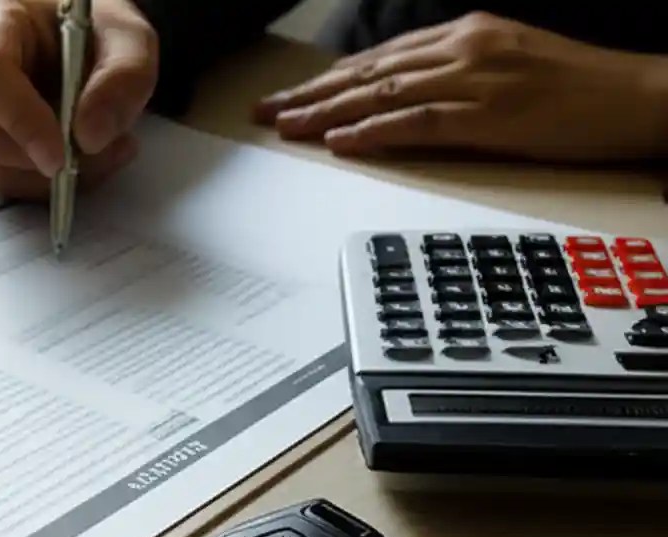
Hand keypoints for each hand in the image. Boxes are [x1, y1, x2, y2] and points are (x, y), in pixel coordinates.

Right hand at [0, 0, 157, 197]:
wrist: (73, 33)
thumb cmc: (90, 27)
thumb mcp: (127, 38)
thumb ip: (123, 78)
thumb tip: (90, 138)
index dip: (20, 121)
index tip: (61, 155)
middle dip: (45, 160)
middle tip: (108, 151)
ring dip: (50, 177)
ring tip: (104, 154)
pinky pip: (0, 175)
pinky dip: (43, 182)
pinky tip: (80, 161)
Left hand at [255, 12, 667, 160]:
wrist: (638, 95)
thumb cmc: (576, 87)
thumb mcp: (507, 64)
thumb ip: (454, 73)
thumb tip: (404, 93)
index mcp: (465, 34)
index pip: (380, 57)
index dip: (329, 78)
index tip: (291, 95)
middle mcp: (462, 48)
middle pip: (368, 72)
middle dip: (311, 94)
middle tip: (266, 113)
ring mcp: (475, 79)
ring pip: (382, 93)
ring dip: (327, 113)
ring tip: (285, 128)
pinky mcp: (490, 114)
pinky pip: (418, 122)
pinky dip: (374, 131)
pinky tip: (340, 142)